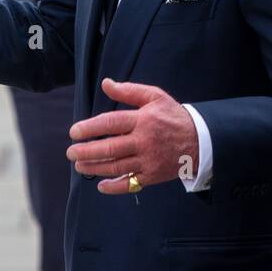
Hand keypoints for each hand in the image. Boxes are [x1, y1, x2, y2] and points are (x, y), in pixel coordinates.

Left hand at [67, 79, 199, 193]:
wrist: (200, 140)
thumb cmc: (173, 116)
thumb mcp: (155, 97)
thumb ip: (128, 90)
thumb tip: (106, 83)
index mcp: (143, 119)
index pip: (111, 123)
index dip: (90, 127)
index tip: (74, 132)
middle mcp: (144, 140)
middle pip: (110, 148)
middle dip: (86, 151)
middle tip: (71, 152)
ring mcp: (149, 160)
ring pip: (116, 166)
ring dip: (94, 168)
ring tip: (79, 165)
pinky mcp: (153, 175)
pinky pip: (130, 184)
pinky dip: (114, 187)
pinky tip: (101, 185)